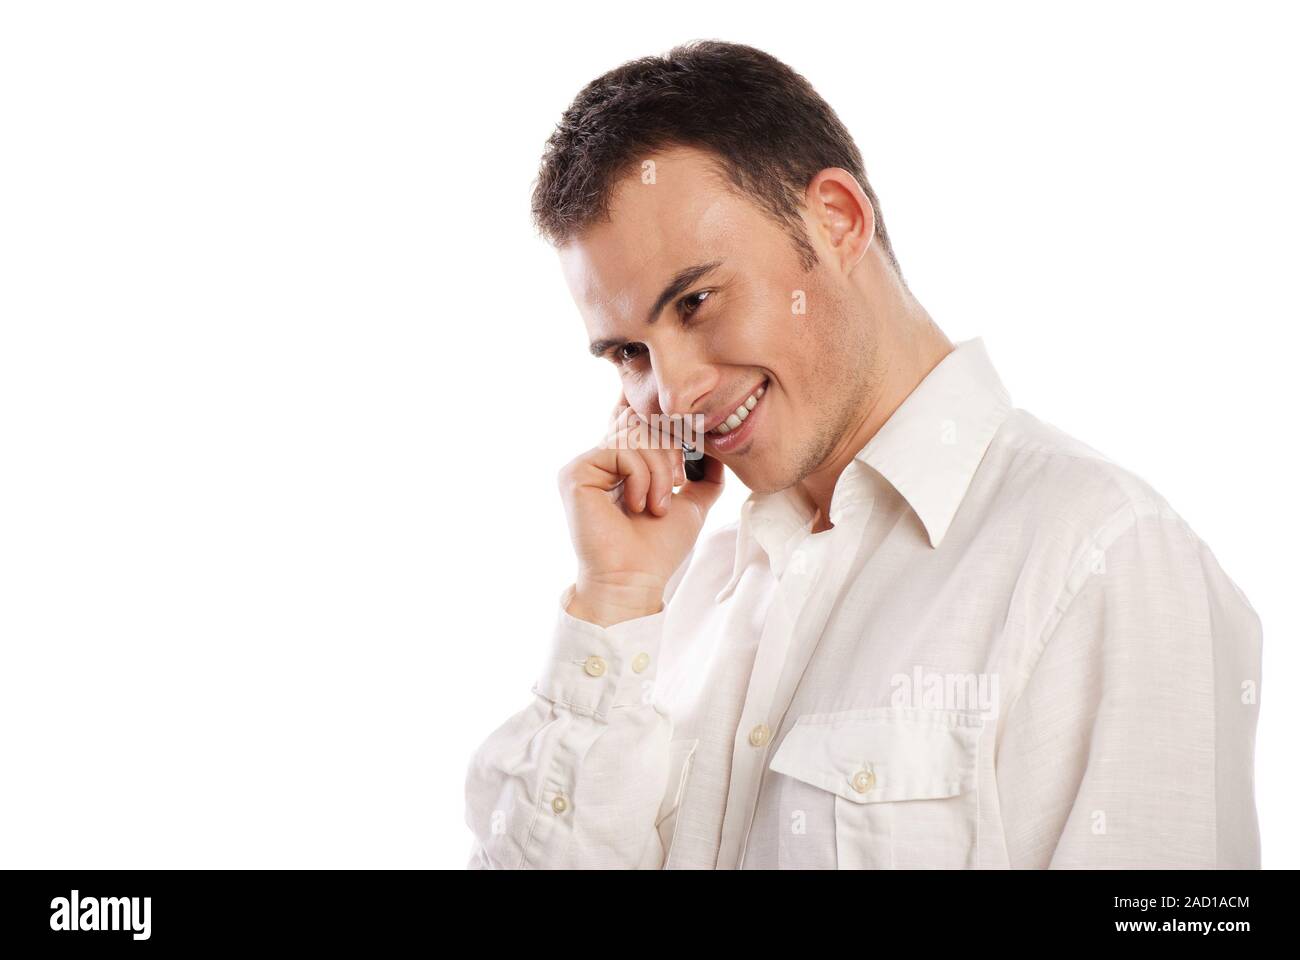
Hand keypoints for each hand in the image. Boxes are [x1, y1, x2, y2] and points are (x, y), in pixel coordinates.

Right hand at [557, 393, 724, 624]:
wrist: (635, 578)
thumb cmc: (657, 549)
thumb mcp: (691, 505)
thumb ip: (704, 476)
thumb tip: (716, 449)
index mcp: (622, 464)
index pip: (642, 421)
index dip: (665, 425)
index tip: (686, 451)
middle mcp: (601, 461)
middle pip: (641, 420)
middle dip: (669, 450)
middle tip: (675, 485)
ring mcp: (586, 466)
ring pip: (633, 433)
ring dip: (658, 468)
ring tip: (658, 504)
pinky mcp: (576, 473)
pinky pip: (619, 450)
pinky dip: (641, 476)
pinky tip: (638, 505)